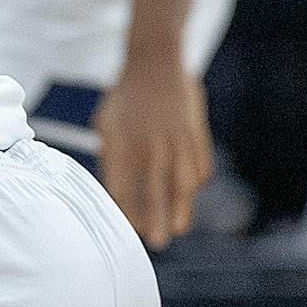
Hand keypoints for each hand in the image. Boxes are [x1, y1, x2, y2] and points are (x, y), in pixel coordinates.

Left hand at [94, 59, 211, 247]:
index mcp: (124, 144)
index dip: (127, 211)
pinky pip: (199, 164)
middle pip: (155, 191)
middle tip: (157, 242)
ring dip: (181, 207)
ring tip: (178, 228)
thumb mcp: (106, 124)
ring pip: (182, 181)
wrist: (155, 63)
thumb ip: (112, 155)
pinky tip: (189, 193)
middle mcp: (152, 145)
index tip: (128, 229)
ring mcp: (177, 140)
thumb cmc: (124, 98)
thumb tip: (117, 187)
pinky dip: (195, 181)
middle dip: (156, 219)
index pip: (124, 188)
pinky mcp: (196, 133)